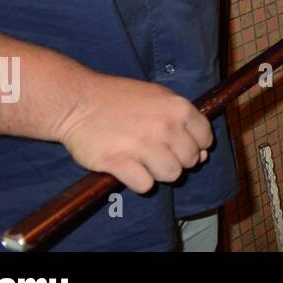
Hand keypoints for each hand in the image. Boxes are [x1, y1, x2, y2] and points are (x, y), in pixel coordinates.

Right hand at [55, 73, 213, 193]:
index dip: (197, 145)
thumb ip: (183, 122)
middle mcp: (165, 126)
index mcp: (177, 108)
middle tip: (157, 153)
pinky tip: (129, 168)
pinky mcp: (119, 162)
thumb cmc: (119, 98)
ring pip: (171, 174)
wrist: (77, 101)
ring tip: (143, 161)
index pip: (205, 137)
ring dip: (159, 172)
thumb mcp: (158, 97)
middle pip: (190, 159)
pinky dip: (139, 181)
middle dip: (178, 160)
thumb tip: (204, 154)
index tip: (181, 146)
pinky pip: (145, 185)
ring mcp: (142, 145)